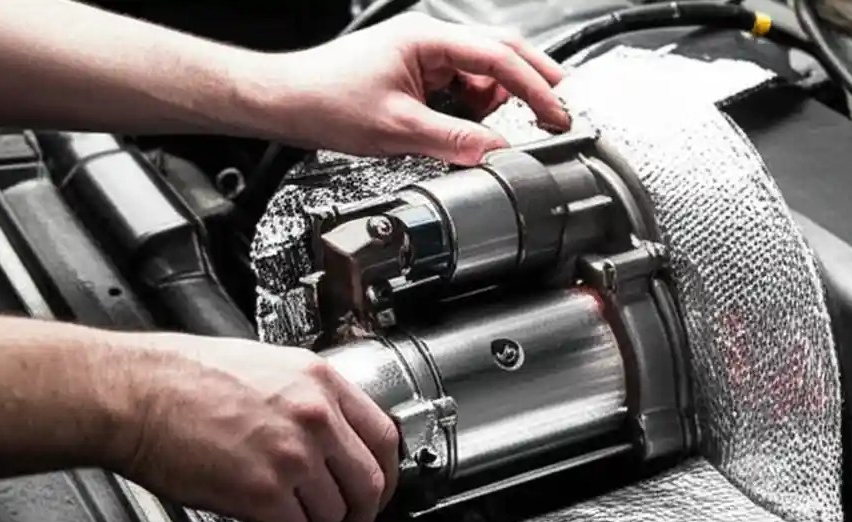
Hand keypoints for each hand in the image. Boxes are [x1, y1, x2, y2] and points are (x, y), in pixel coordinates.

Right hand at [111, 332, 398, 521]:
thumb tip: (335, 438)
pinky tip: (259, 515)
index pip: (385, 437)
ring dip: (310, 521)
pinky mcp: (263, 491)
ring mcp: (293, 455)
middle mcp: (316, 417)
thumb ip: (310, 400)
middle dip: (359, 516)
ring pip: (330, 512)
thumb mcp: (268, 367)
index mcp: (322, 382)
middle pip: (369, 484)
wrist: (135, 393)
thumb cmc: (183, 378)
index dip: (386, 476)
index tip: (377, 493)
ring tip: (281, 510)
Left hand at [251, 13, 570, 164]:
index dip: (535, 87)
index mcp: (428, 39)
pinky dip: (483, 110)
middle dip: (536, 83)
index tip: (557, 114)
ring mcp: (426, 58)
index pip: (499, 58)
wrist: (287, 102)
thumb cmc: (326, 100)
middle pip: (502, 54)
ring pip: (485, 74)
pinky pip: (465, 90)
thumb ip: (454, 141)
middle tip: (563, 112)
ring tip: (528, 128)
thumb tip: (496, 153)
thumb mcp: (397, 129)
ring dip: (508, 100)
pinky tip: (488, 131)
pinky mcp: (420, 78)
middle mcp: (431, 41)